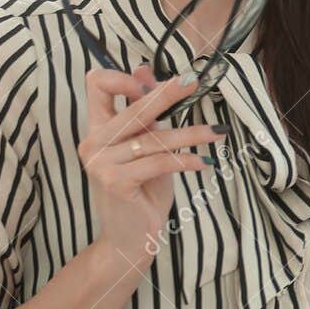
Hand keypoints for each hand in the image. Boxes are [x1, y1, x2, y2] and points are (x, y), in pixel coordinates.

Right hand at [76, 64, 224, 276]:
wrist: (129, 238)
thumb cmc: (142, 191)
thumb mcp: (147, 147)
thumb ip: (144, 114)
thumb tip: (144, 69)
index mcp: (97, 128)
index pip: (96, 84)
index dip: (123, 78)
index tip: (151, 82)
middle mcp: (93, 141)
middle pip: (132, 106)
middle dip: (167, 93)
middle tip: (195, 82)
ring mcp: (101, 162)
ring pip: (155, 138)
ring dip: (191, 134)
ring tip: (216, 134)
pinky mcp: (115, 182)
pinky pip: (159, 162)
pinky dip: (185, 161)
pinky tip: (203, 163)